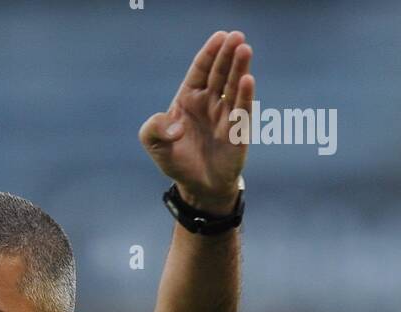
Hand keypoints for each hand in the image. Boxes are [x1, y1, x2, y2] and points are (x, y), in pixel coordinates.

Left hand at [139, 30, 253, 212]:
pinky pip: (241, 110)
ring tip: (244, 49)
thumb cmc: (176, 161)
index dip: (209, 53)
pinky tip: (247, 79)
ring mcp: (225, 115)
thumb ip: (153, 128)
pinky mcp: (237, 132)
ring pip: (233, 87)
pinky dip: (244, 95)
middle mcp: (210, 102)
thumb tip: (175, 128)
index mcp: (190, 98)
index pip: (201, 70)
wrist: (197, 187)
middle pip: (220, 73)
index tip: (219, 37)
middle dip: (227, 54)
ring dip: (239, 68)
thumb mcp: (153, 144)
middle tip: (236, 36)